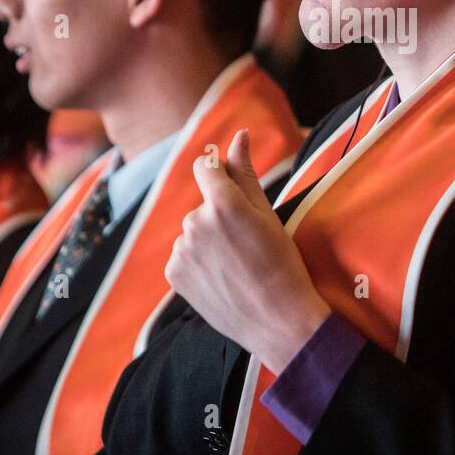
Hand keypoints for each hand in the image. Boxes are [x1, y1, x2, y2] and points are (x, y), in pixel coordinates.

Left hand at [168, 129, 330, 373]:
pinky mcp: (173, 273)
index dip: (219, 177)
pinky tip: (222, 278)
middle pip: (203, 205)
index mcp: (223, 202)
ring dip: (209, 241)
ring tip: (236, 265)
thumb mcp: (268, 214)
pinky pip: (183, 256)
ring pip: (193, 232)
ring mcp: (181, 249)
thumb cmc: (281, 263)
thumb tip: (239, 135)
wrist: (276, 320)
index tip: (234, 195)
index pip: (205, 167)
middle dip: (219, 217)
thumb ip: (245, 172)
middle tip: (247, 245)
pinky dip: (198, 263)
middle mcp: (196, 222)